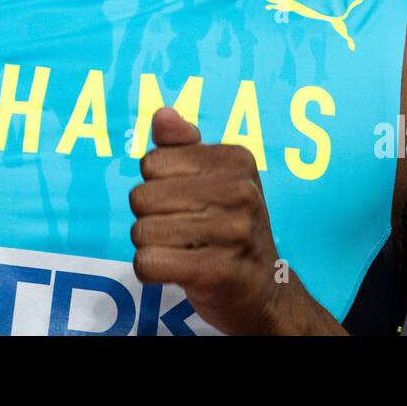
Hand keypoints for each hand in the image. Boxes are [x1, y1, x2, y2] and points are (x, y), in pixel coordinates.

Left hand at [129, 106, 334, 333]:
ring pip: (142, 231)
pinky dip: (150, 270)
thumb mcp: (213, 179)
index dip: (156, 185)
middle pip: (142, 196)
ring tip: (182, 250)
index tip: (185, 201)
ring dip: (150, 246)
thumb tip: (162, 114)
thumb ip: (182, 145)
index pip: (152, 162)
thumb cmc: (229, 227)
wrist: (264, 291)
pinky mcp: (218, 272)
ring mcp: (233, 232)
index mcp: (237, 159)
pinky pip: (148, 262)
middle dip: (149, 217)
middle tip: (180, 230)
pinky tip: (175, 271)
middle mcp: (241, 191)